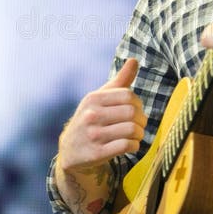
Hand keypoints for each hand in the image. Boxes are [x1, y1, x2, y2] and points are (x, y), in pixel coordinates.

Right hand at [58, 58, 147, 172]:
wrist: (71, 150)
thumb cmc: (91, 119)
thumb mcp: (100, 99)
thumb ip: (119, 80)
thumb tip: (134, 60)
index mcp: (93, 99)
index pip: (128, 95)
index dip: (138, 103)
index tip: (137, 111)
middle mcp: (91, 115)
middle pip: (131, 112)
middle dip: (141, 120)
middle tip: (140, 125)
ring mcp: (93, 135)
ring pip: (131, 130)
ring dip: (140, 134)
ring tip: (136, 135)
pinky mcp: (97, 153)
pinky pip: (126, 146)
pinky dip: (134, 146)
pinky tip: (131, 145)